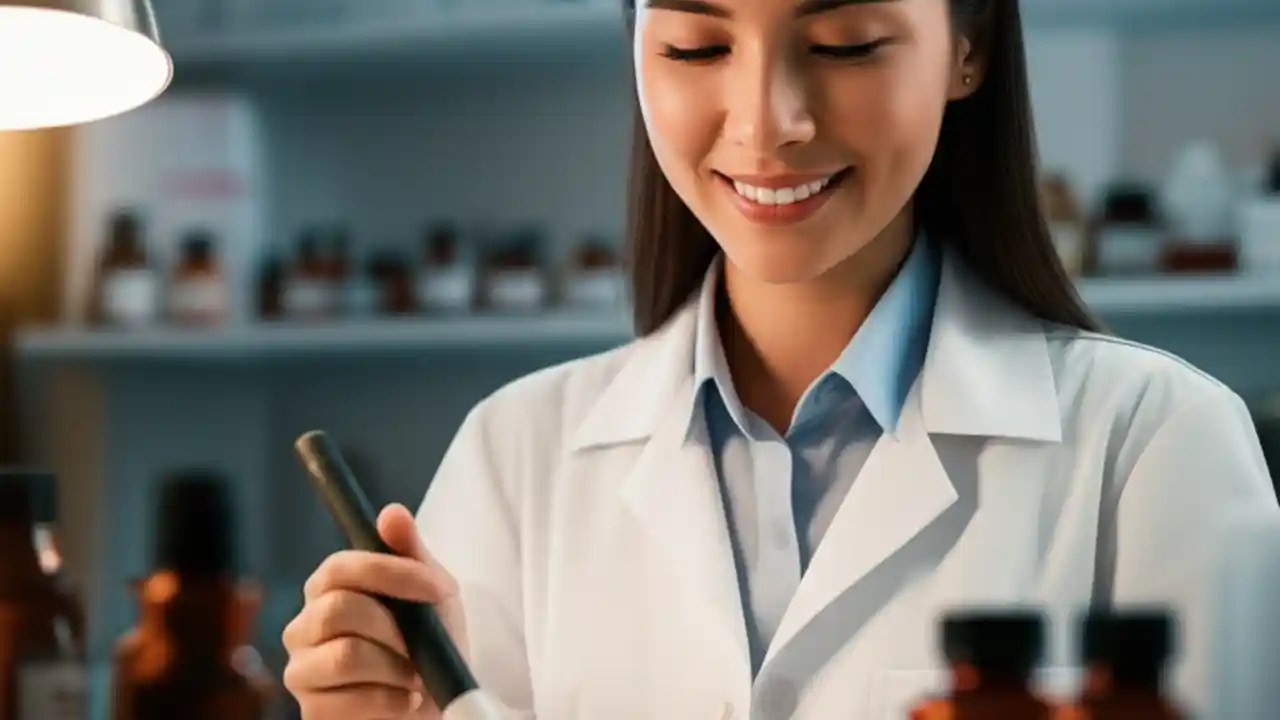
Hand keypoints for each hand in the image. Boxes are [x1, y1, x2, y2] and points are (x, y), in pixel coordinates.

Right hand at [283, 504, 468, 718]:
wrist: (437, 704)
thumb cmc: (430, 645)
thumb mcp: (433, 595)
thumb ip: (411, 553)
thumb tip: (392, 513)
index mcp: (329, 588)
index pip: (341, 567)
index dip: (392, 573)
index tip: (437, 589)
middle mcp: (305, 626)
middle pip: (339, 610)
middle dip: (395, 630)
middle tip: (420, 647)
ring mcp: (302, 670)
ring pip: (346, 657)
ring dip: (397, 669)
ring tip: (415, 678)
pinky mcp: (312, 711)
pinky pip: (350, 702)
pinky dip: (391, 702)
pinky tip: (404, 702)